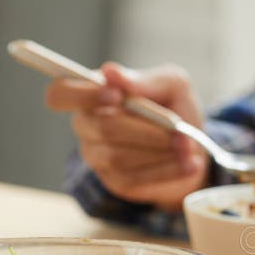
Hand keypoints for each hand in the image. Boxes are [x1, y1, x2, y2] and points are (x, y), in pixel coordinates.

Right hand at [45, 63, 208, 210]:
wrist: (193, 147)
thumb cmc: (174, 108)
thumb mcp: (172, 85)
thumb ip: (146, 79)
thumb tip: (111, 73)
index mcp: (93, 94)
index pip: (60, 93)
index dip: (82, 95)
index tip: (116, 95)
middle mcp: (87, 125)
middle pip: (103, 127)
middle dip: (147, 130)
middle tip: (181, 131)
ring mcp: (98, 156)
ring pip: (119, 156)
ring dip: (160, 152)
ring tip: (189, 148)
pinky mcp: (117, 182)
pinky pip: (135, 178)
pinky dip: (167, 170)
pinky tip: (189, 165)